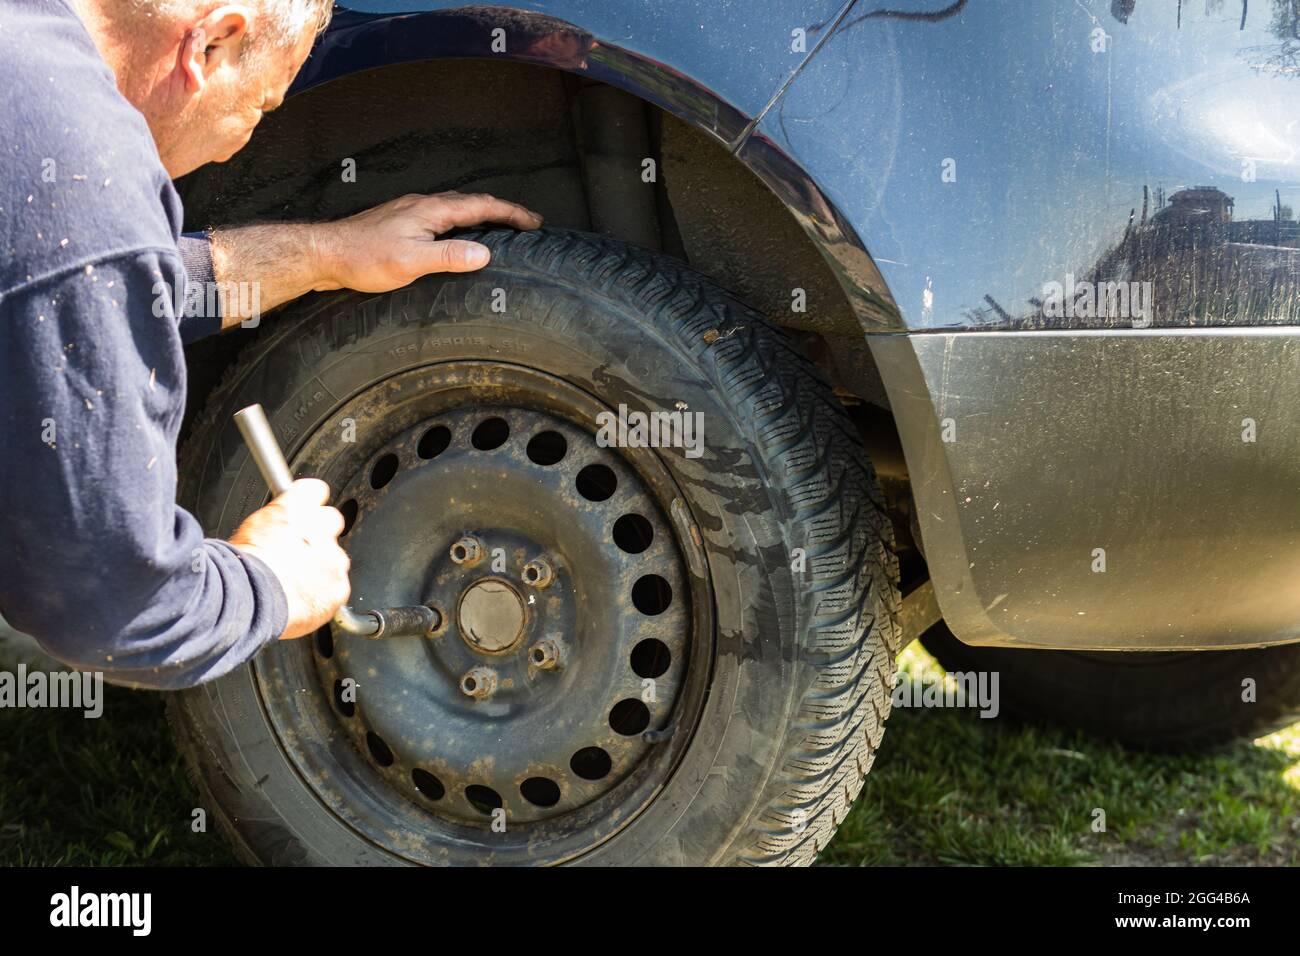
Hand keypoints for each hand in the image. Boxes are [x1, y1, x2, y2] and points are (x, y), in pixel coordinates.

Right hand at [229, 478, 350, 639]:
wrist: (251, 600)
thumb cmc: (241, 568)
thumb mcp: (251, 531)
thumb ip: (276, 522)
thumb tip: (280, 525)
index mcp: (295, 508)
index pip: (315, 490)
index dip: (309, 503)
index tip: (306, 511)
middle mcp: (320, 528)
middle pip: (331, 520)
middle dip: (320, 533)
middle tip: (301, 550)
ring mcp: (334, 557)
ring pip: (336, 557)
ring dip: (322, 566)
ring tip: (296, 581)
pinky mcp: (339, 585)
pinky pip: (337, 586)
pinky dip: (325, 592)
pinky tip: (303, 597)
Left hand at [311, 191, 542, 292]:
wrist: (324, 253)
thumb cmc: (362, 257)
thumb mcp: (410, 262)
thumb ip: (449, 256)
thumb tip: (484, 254)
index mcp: (431, 211)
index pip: (482, 206)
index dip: (512, 213)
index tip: (534, 222)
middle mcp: (423, 205)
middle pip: (473, 202)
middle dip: (503, 211)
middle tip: (526, 224)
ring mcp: (411, 212)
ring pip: (456, 207)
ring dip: (482, 214)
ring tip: (500, 227)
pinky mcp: (401, 222)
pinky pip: (442, 216)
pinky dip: (462, 221)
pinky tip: (457, 234)